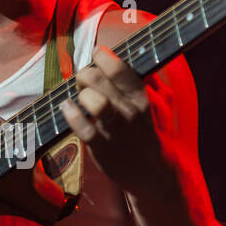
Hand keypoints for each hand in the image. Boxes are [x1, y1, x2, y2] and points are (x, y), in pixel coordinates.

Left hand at [60, 46, 177, 194]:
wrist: (152, 171)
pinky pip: (83, 127)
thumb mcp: (158, 103)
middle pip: (99, 80)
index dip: (103, 56)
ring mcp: (115, 130)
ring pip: (94, 101)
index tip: (97, 53)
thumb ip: (148, 80)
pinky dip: (71, 114)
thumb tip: (140, 56)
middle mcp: (129, 111)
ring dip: (80, 93)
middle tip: (83, 78)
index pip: (120, 68)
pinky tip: (67, 107)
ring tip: (78, 95)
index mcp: (141, 97)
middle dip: (85, 74)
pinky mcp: (101, 147)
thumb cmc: (148, 132)